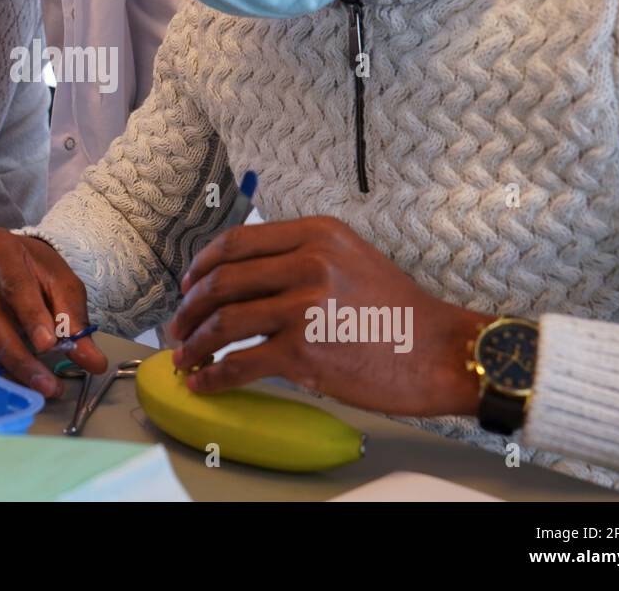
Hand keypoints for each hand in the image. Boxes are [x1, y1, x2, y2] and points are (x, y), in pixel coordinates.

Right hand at [0, 228, 106, 397]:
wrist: (11, 262)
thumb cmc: (38, 271)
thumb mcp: (63, 285)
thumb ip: (75, 320)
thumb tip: (93, 362)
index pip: (13, 285)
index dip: (30, 317)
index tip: (48, 346)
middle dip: (18, 356)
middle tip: (46, 383)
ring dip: (4, 371)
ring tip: (36, 387)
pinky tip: (10, 385)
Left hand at [168, 216, 492, 415]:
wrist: (440, 352)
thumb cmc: (398, 311)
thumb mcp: (352, 258)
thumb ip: (303, 256)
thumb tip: (246, 275)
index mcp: (316, 234)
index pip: (237, 242)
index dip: (202, 265)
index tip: (189, 283)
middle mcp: (308, 263)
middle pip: (222, 281)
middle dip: (190, 306)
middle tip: (177, 325)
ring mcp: (304, 306)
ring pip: (223, 321)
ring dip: (194, 342)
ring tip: (184, 356)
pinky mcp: (303, 351)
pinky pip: (239, 363)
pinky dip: (213, 375)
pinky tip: (204, 383)